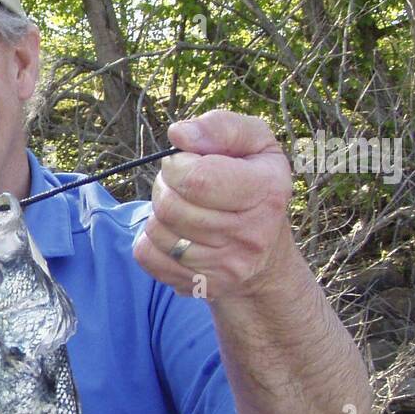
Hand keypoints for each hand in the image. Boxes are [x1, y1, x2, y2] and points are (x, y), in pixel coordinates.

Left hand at [132, 109, 295, 300]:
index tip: (183, 162)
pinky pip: (147, 257)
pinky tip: (173, 233)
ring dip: (158, 212)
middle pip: (172, 206)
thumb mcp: (255, 144)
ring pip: (157, 231)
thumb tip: (179, 134)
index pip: (197, 179)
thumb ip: (221, 127)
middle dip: (165, 186)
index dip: (177, 165)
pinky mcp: (202, 286)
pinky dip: (150, 240)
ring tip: (180, 207)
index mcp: (267, 191)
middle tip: (178, 184)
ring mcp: (226, 265)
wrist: (266, 259)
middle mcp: (250, 234)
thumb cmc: (255, 185)